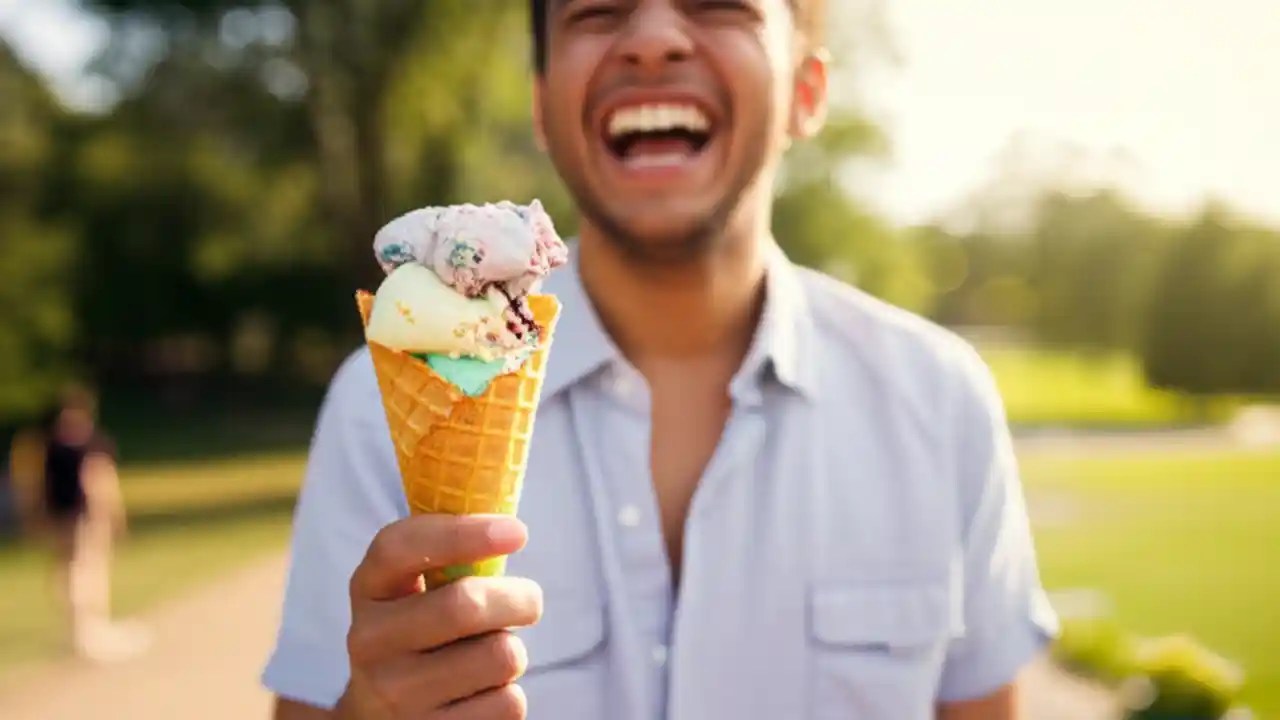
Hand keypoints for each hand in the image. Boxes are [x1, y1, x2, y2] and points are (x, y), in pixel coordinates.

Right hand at [336, 514, 542, 719]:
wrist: (380, 715)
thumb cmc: (421, 630)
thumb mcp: (415, 588)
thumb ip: (449, 551)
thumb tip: (510, 524)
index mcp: (368, 588)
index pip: (401, 548)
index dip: (462, 533)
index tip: (517, 532)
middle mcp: (369, 641)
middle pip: (465, 605)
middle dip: (519, 598)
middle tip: (530, 600)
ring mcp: (395, 694)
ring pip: (499, 656)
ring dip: (514, 651)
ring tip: (492, 654)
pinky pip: (506, 703)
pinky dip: (509, 695)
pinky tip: (482, 693)